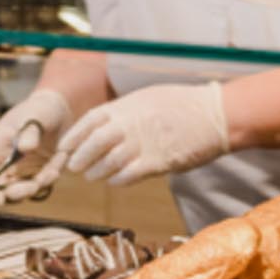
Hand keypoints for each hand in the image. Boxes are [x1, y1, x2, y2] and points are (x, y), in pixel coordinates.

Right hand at [0, 88, 74, 202]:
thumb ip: (29, 131)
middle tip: (33, 186)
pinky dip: (51, 176)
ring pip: (22, 191)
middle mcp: (4, 163)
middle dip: (16, 193)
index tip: (0, 198)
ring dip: (37, 186)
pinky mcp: (38, 174)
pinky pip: (42, 184)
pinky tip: (60, 158)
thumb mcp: (34, 115)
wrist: (59, 110)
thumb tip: (24, 148)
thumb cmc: (39, 108)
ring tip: (53, 170)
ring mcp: (21, 171)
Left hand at [56, 82, 228, 186]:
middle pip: (95, 142)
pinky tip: (114, 181)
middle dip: (80, 157)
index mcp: (129, 106)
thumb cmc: (183, 105)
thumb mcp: (149, 97)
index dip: (74, 136)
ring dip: (97, 171)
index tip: (63, 147)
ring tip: (92, 176)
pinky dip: (118, 180)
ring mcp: (145, 143)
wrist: (216, 114)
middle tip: (73, 167)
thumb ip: (126, 110)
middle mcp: (133, 123)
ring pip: (109, 162)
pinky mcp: (159, 162)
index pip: (91, 120)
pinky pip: (129, 175)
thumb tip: (103, 123)